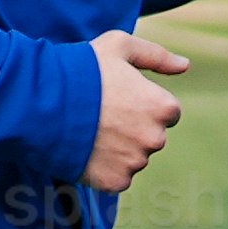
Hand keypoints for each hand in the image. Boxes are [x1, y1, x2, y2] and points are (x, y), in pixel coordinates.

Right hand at [85, 26, 192, 193]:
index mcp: (163, 107)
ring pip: (132, 158)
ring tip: (89, 132)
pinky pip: (116, 177)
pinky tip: (85, 150)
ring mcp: (135, 163)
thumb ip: (156, 56)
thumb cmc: (82, 70)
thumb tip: (184, 66)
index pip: (166, 112)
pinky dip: (103, 168)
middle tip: (100, 115)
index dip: (141, 104)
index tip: (118, 99)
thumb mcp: (119, 46)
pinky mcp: (115, 182)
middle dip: (131, 128)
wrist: (43, 104)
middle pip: (150, 136)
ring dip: (117, 149)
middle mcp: (156, 138)